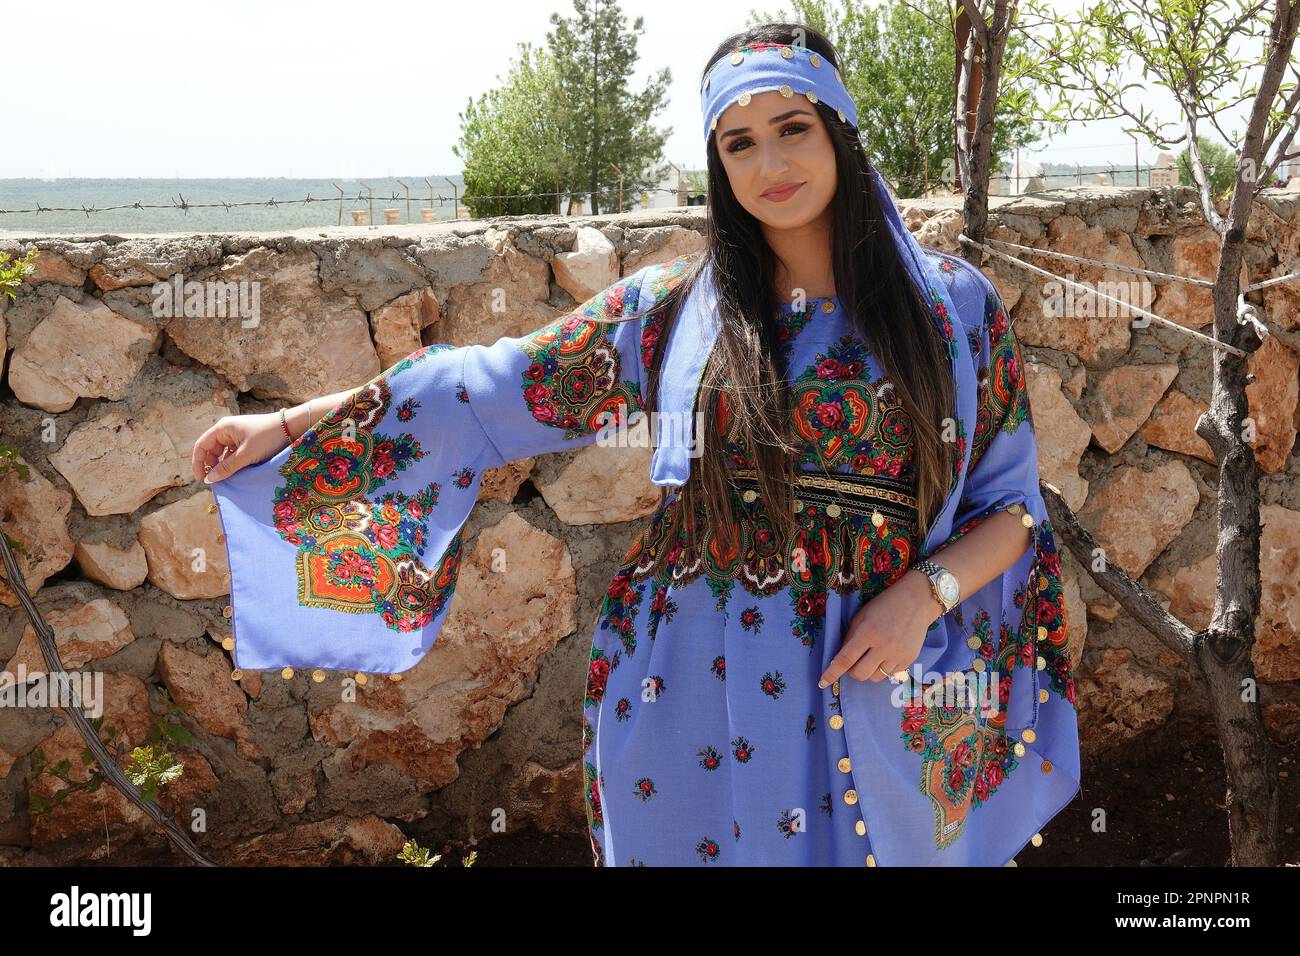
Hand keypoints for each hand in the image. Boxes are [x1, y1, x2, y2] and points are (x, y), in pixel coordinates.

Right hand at [191, 412, 290, 483]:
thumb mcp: (246, 455)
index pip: (201, 446)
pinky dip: (234, 463)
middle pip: (212, 450)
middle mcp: (228, 430)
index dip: (198, 462)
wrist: (292, 428)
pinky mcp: (247, 441)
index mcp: (223, 428)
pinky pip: (234, 454)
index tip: (202, 478)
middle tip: (217, 482)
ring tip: (228, 479)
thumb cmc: (268, 437)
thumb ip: (227, 467)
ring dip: (224, 466)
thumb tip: (209, 479)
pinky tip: (238, 473)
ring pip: (223, 454)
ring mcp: (238, 435)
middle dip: (212, 465)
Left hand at [819, 570, 941, 686]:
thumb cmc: (885, 605)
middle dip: (852, 672)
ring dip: (868, 671)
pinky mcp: (910, 659)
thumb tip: (840, 658)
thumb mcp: (862, 616)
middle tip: (853, 662)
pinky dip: (883, 668)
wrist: (917, 601)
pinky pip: (891, 674)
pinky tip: (887, 654)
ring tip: (872, 656)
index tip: (822, 683)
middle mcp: (884, 647)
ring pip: (875, 677)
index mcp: (868, 633)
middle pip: (860, 674)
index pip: (846, 659)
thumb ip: (850, 637)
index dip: (832, 673)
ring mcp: (898, 655)